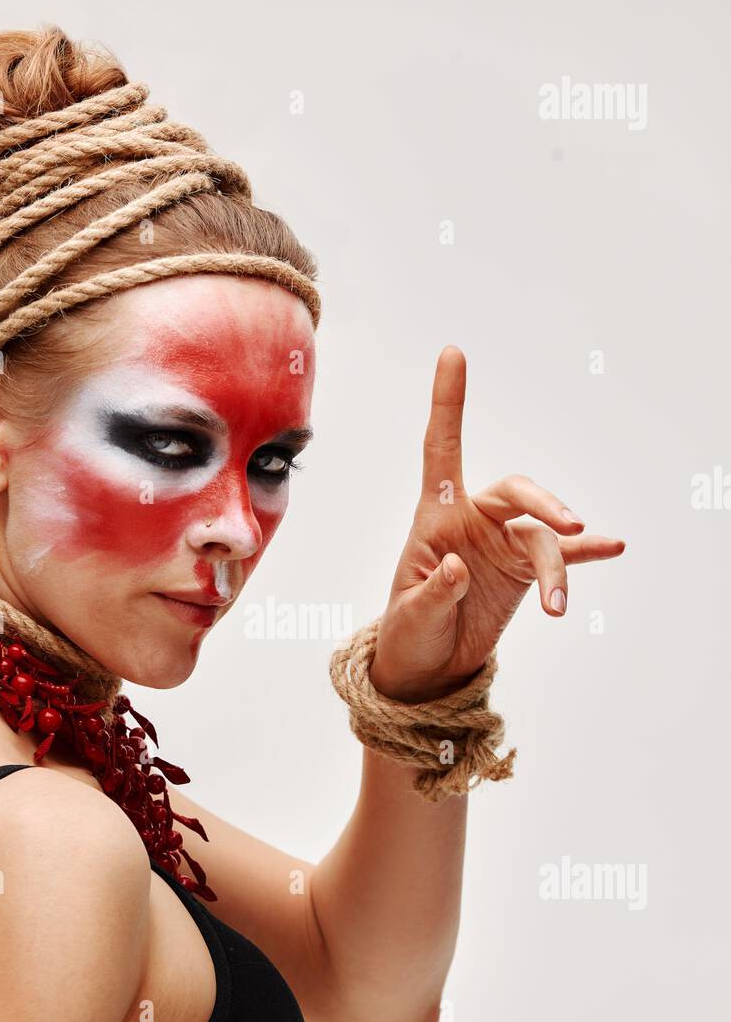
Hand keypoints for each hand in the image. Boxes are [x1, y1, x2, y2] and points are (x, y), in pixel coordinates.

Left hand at [369, 346, 626, 702]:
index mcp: (436, 518)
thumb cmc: (408, 634)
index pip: (442, 449)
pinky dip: (587, 553)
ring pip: (543, 536)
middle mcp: (473, 521)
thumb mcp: (410, 617)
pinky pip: (562, 556)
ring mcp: (502, 543)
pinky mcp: (524, 571)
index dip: (448, 403)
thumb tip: (459, 566)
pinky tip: (612, 546)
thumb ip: (434, 591)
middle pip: (516, 492)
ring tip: (557, 608)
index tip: (453, 353)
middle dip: (544, 503)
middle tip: (570, 523)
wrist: (427, 668)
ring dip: (556, 569)